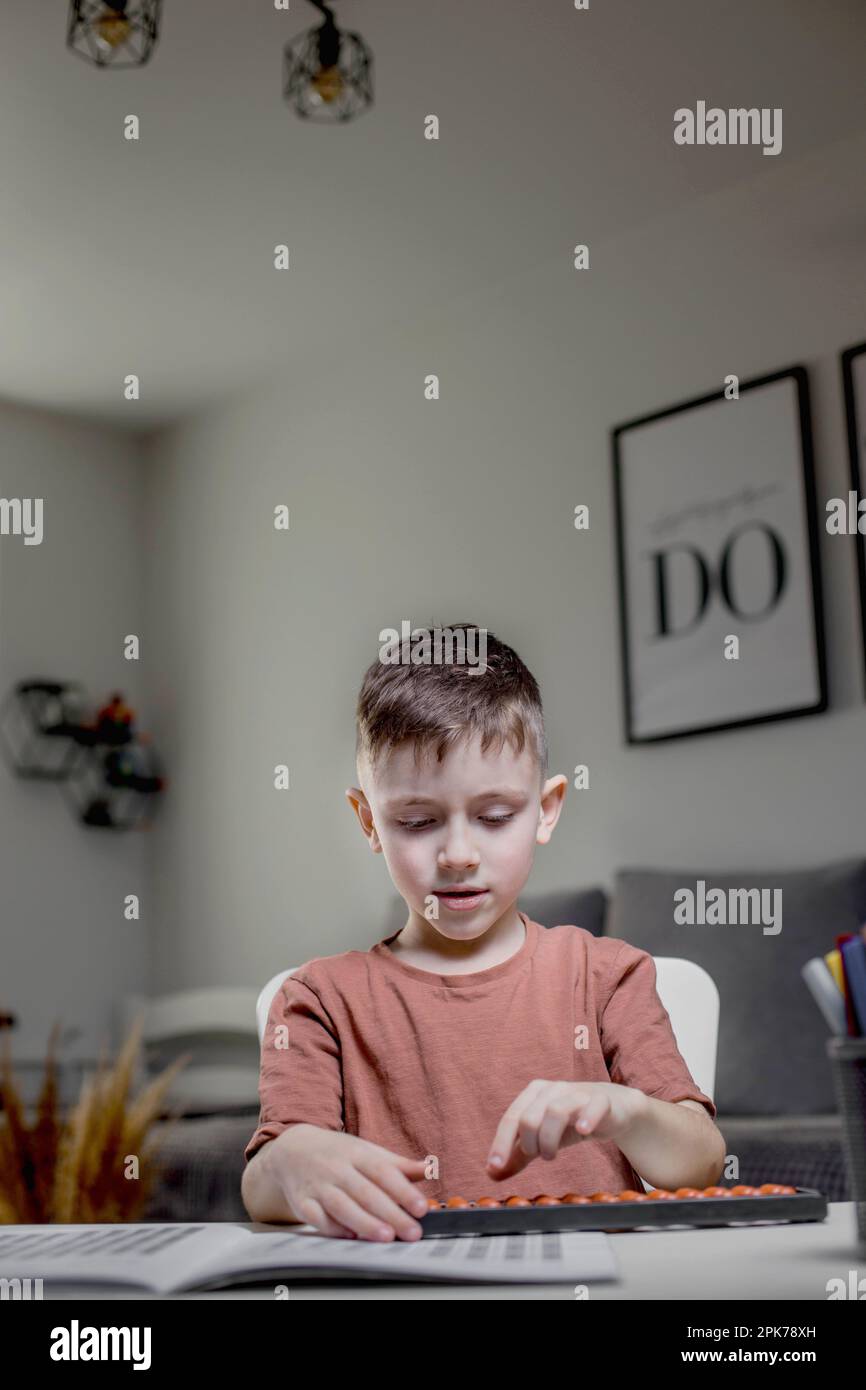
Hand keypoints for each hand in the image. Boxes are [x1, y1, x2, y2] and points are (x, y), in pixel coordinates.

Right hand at [268, 1125, 430, 1241]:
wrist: (293, 1150)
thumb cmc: (338, 1154)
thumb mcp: (367, 1152)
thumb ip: (398, 1165)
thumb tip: (429, 1169)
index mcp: (357, 1153)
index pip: (383, 1171)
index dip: (403, 1190)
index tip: (422, 1208)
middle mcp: (337, 1168)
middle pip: (365, 1192)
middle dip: (390, 1213)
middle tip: (411, 1231)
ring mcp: (318, 1186)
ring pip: (341, 1206)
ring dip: (363, 1222)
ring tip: (386, 1237)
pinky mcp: (302, 1202)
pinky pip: (316, 1218)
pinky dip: (332, 1228)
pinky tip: (350, 1237)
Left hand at [486, 1080, 644, 1179]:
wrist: (612, 1108)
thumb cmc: (571, 1122)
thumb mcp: (542, 1138)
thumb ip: (517, 1155)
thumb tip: (491, 1173)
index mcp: (533, 1094)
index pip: (511, 1118)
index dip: (500, 1143)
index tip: (494, 1167)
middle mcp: (552, 1090)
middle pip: (530, 1116)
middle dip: (530, 1144)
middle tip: (539, 1156)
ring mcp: (577, 1093)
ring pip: (556, 1111)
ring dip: (549, 1139)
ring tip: (552, 1155)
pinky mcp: (601, 1100)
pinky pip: (593, 1106)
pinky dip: (586, 1119)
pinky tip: (583, 1130)